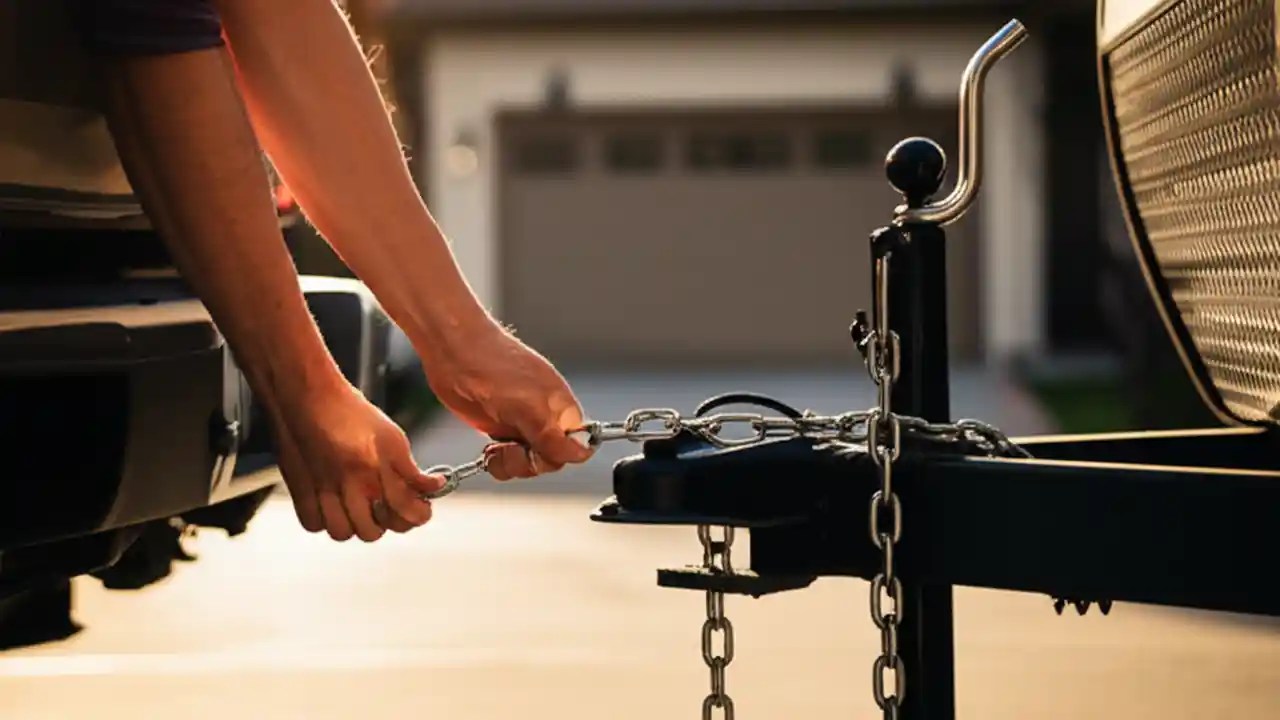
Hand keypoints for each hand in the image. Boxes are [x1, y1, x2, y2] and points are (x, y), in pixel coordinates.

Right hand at [269, 381, 443, 541]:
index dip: (418, 516)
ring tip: (363, 508)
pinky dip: (325, 521)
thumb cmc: (351, 412)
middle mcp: (349, 486)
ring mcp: (322, 491)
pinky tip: (335, 506)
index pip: (404, 512)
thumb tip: (435, 486)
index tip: (422, 510)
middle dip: (387, 522)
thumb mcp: (392, 437)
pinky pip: (313, 524)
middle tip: (391, 508)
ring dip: (355, 526)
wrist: (310, 396)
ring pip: (342, 533)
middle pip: (373, 532)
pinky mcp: (299, 489)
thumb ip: (412, 470)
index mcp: (375, 471)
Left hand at [418, 324, 592, 480]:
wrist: (453, 352)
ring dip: (511, 464)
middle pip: (551, 460)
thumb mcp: (526, 406)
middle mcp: (546, 417)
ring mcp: (523, 423)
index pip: (577, 446)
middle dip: (530, 462)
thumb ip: (553, 435)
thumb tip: (581, 453)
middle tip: (512, 449)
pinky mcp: (501, 428)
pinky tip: (489, 449)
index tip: (539, 453)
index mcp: (562, 408)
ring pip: (529, 462)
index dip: (559, 457)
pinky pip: (508, 458)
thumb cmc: (492, 366)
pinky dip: (498, 461)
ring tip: (496, 450)